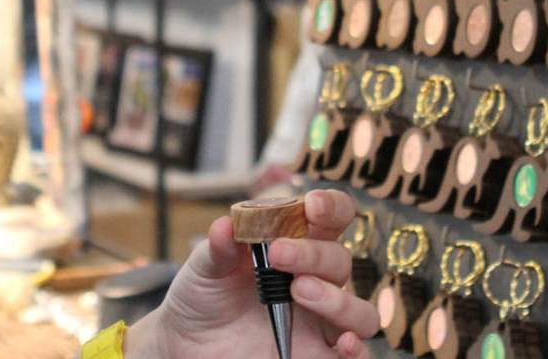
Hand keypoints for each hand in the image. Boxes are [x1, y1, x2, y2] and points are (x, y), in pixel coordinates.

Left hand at [125, 190, 378, 358]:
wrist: (187, 345)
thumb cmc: (203, 297)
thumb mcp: (204, 269)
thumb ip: (218, 248)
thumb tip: (228, 225)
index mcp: (295, 247)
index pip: (330, 219)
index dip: (330, 206)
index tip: (312, 204)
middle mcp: (315, 281)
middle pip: (340, 261)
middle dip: (314, 253)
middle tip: (278, 255)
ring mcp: (320, 323)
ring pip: (360, 311)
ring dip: (338, 299)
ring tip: (300, 291)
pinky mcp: (318, 357)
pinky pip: (357, 356)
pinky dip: (358, 349)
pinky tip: (345, 344)